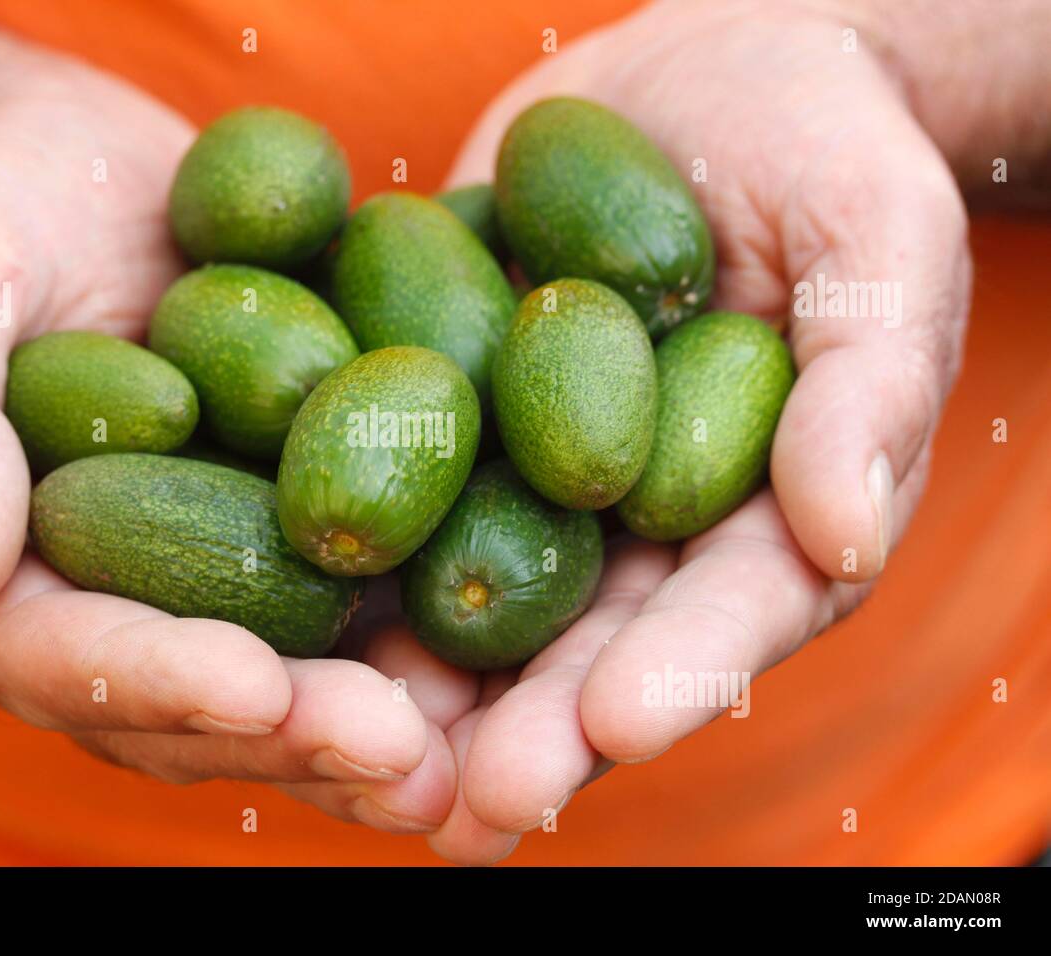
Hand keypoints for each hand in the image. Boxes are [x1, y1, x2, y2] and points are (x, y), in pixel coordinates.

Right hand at [0, 58, 463, 830]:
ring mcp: (191, 589)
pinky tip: (491, 685)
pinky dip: (405, 663)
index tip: (258, 687)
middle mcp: (91, 612)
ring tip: (462, 768)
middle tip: (399, 756)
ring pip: (270, 695)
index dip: (156, 677)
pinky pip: (335, 623)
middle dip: (292, 737)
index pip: (60, 653)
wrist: (89, 185)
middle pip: (183, 706)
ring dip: (363, 739)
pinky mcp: (273, 550)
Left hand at [426, 0, 971, 862]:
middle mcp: (640, 528)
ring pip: (476, 596)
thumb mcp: (879, 246)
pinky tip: (285, 607)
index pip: (725, 615)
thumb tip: (846, 534)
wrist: (707, 81)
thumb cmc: (826, 159)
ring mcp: (536, 477)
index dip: (676, 677)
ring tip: (359, 748)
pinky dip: (349, 548)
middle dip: (528, 727)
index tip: (614, 729)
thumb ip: (867, 387)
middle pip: (586, 645)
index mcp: (760, 519)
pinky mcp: (453, 416)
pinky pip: (400, 487)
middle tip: (463, 802)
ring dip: (420, 683)